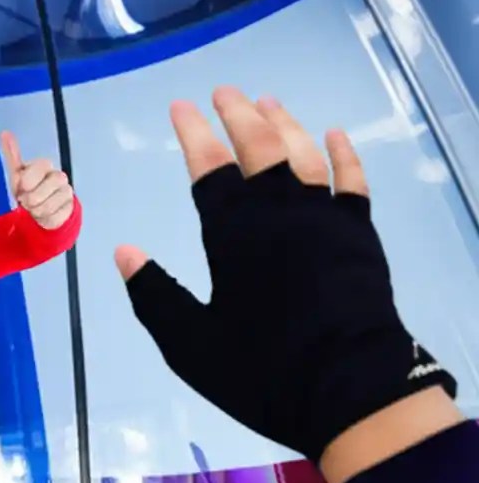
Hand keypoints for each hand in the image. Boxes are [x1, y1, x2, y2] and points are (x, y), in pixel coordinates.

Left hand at [0, 130, 74, 229]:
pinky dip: (44, 220)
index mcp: (44, 165)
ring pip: (48, 206)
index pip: (38, 169)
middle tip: (25, 201)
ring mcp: (67, 192)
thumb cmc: (27, 188)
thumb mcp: (17, 173)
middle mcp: (59, 177)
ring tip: (33, 209)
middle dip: (30, 199)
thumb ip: (12, 154)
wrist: (41, 208)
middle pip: (42, 191)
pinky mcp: (70, 208)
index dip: (26, 182)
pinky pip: (54, 218)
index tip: (20, 189)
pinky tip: (42, 216)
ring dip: (36, 211)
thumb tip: (5, 133)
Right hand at [114, 87, 456, 467]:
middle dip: (237, 115)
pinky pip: (353, 182)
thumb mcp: (190, 343)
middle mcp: (279, 213)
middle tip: (223, 91)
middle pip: (259, 148)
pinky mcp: (359, 235)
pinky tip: (335, 135)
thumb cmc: (263, 369)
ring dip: (284, 123)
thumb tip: (122, 251)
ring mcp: (325, 219)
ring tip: (268, 101)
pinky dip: (344, 154)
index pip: (209, 169)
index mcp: (234, 235)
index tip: (179, 106)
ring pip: (304, 154)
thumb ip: (155, 295)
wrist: (352, 391)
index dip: (192, 135)